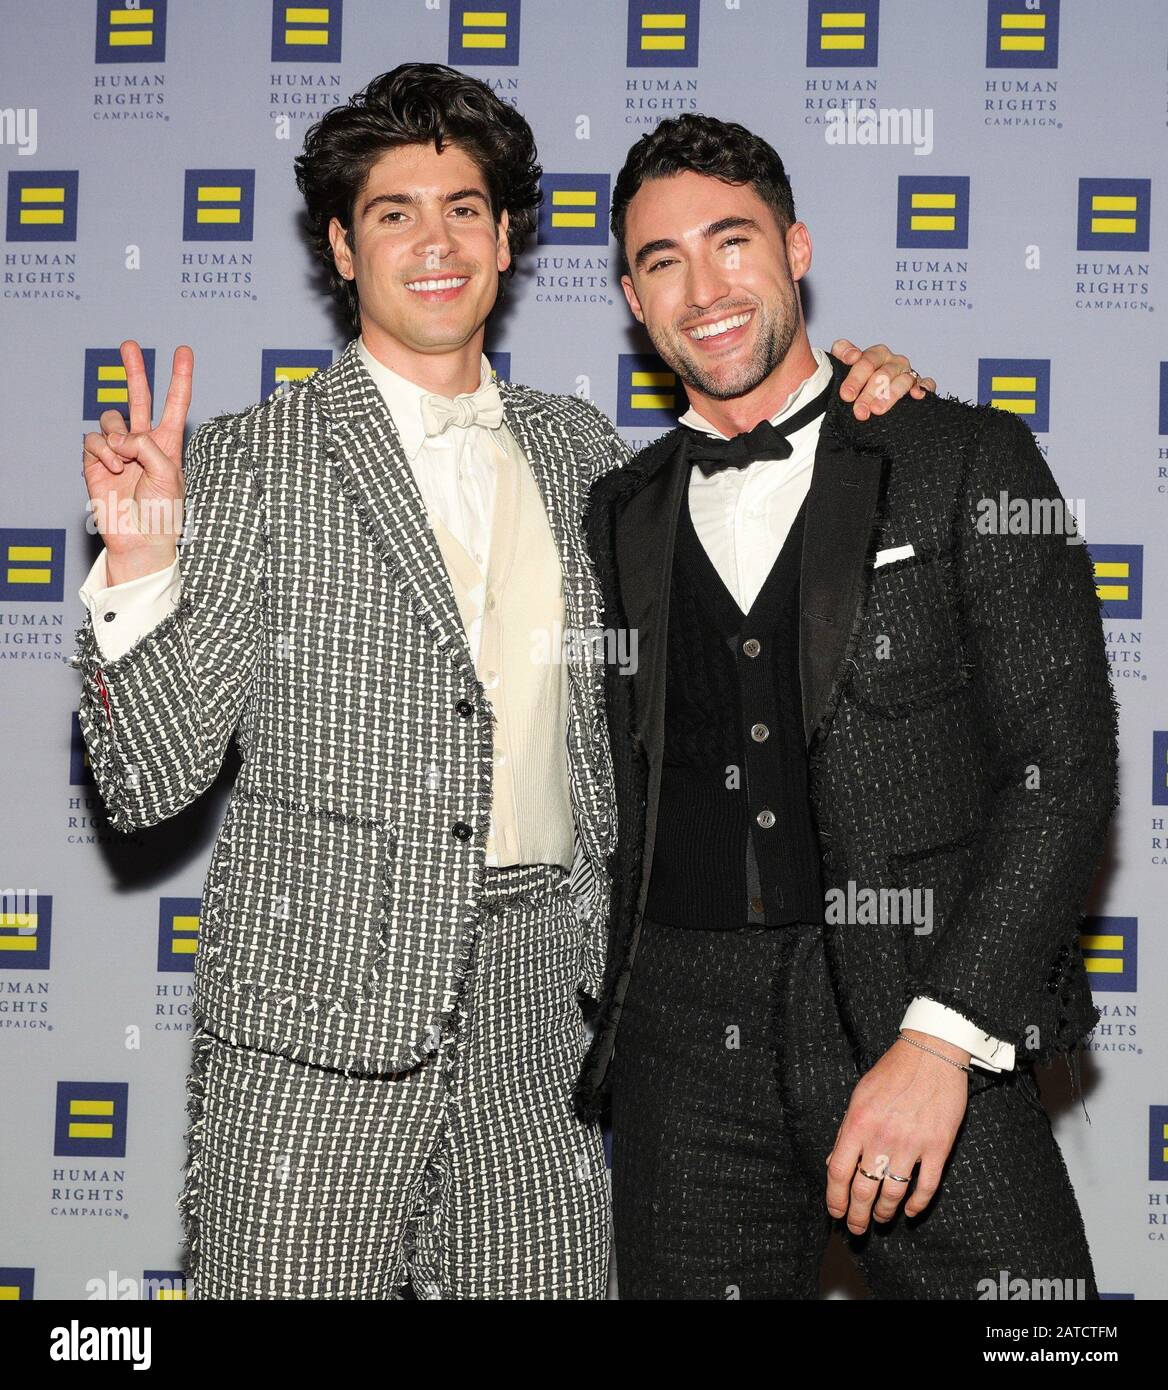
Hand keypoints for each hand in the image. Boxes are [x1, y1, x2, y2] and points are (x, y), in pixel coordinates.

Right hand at [82, 339, 192, 583]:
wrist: (141, 539)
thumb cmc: (163, 513)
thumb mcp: (169, 474)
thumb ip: (148, 445)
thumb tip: (119, 436)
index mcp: (169, 444)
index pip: (175, 404)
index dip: (180, 378)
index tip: (184, 352)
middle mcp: (143, 442)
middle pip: (139, 397)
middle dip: (134, 370)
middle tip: (129, 344)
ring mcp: (118, 451)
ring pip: (111, 418)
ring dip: (117, 435)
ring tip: (124, 461)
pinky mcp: (96, 461)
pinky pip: (94, 439)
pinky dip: (103, 450)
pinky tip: (113, 469)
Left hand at [824, 1028, 968, 1233]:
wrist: (931, 1052)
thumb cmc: (892, 1072)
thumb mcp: (859, 1096)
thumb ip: (846, 1131)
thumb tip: (834, 1165)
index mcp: (858, 1122)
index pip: (838, 1172)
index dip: (834, 1199)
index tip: (835, 1213)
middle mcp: (882, 1136)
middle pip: (864, 1189)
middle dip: (856, 1215)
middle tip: (855, 1228)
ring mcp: (912, 1144)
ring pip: (893, 1194)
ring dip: (884, 1213)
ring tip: (880, 1219)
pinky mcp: (938, 1146)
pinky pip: (926, 1186)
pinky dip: (917, 1204)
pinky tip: (910, 1211)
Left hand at [831, 339, 935, 420]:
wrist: (872, 396)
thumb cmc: (858, 381)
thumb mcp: (845, 365)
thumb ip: (842, 352)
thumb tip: (850, 355)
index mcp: (875, 355)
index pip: (866, 362)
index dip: (855, 378)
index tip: (846, 395)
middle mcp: (893, 362)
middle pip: (883, 375)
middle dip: (869, 393)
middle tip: (859, 411)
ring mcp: (907, 373)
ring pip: (902, 381)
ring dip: (890, 396)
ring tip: (877, 410)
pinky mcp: (920, 384)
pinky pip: (926, 383)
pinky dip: (923, 387)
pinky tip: (917, 395)